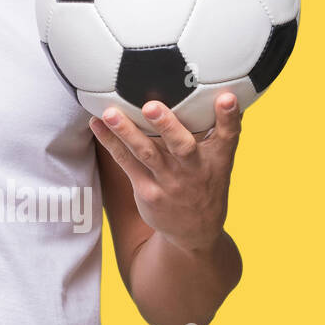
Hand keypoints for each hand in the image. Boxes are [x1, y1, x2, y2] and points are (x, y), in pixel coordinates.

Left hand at [88, 92, 243, 253]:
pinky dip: (110, 142)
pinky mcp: (147, 190)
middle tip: (151, 106)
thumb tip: (224, 91)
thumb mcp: (220, 163)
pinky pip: (126, 163)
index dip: (228, 117)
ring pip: (146, 153)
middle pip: (182, 146)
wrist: (195, 233)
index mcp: (217, 160)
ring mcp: (169, 182)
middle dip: (167, 126)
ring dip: (127, 132)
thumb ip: (218, 132)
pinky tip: (96, 124)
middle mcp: (194, 170)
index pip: (228, 136)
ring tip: (110, 113)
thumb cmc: (205, 184)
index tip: (226, 97)